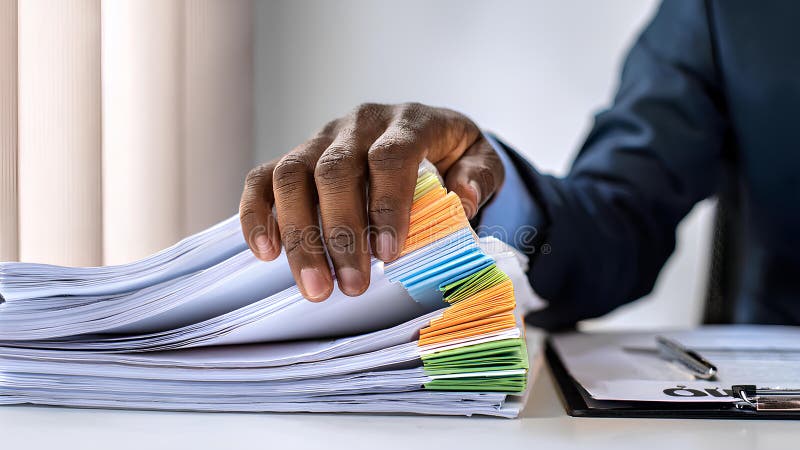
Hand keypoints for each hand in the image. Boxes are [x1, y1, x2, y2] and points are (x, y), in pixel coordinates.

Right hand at [240, 102, 503, 300]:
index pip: (390, 156)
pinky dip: (258, 215)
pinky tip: (266, 253)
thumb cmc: (452, 155)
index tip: (389, 253)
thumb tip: (463, 199)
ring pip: (291, 176)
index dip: (386, 204)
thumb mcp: (479, 159)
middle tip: (352, 286)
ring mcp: (321, 138)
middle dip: (340, 233)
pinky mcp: (297, 156)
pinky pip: (263, 178)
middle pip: (334, 170)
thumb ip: (480, 176)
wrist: (425, 134)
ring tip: (315, 288)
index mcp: (408, 121)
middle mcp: (358, 124)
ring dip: (299, 235)